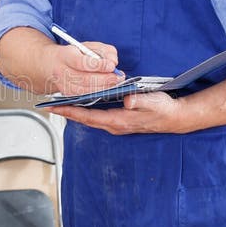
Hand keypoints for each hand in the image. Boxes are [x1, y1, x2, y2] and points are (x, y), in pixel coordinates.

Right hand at [42, 41, 122, 95]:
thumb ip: (103, 50)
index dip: (98, 65)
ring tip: (116, 82)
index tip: (112, 65)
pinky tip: (107, 88)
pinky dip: (99, 93)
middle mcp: (62, 72)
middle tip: (118, 77)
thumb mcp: (88, 46)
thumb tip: (113, 61)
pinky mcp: (68, 95)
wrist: (53, 64)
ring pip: (86, 91)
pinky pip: (85, 96)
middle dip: (105, 79)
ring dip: (104, 88)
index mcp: (65, 56)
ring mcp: (64, 85)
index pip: (82, 62)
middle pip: (85, 79)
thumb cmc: (74, 54)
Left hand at [50, 88, 182, 134]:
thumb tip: (126, 101)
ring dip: (75, 111)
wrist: (175, 117)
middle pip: (85, 119)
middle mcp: (114, 125)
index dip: (70, 112)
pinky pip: (97, 116)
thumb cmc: (163, 109)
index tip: (55, 108)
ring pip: (90, 118)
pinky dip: (86, 110)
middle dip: (67, 112)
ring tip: (60, 103)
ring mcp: (116, 124)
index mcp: (118, 121)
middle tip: (49, 105)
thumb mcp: (153, 102)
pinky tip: (81, 103)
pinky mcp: (120, 120)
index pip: (88, 117)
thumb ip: (139, 101)